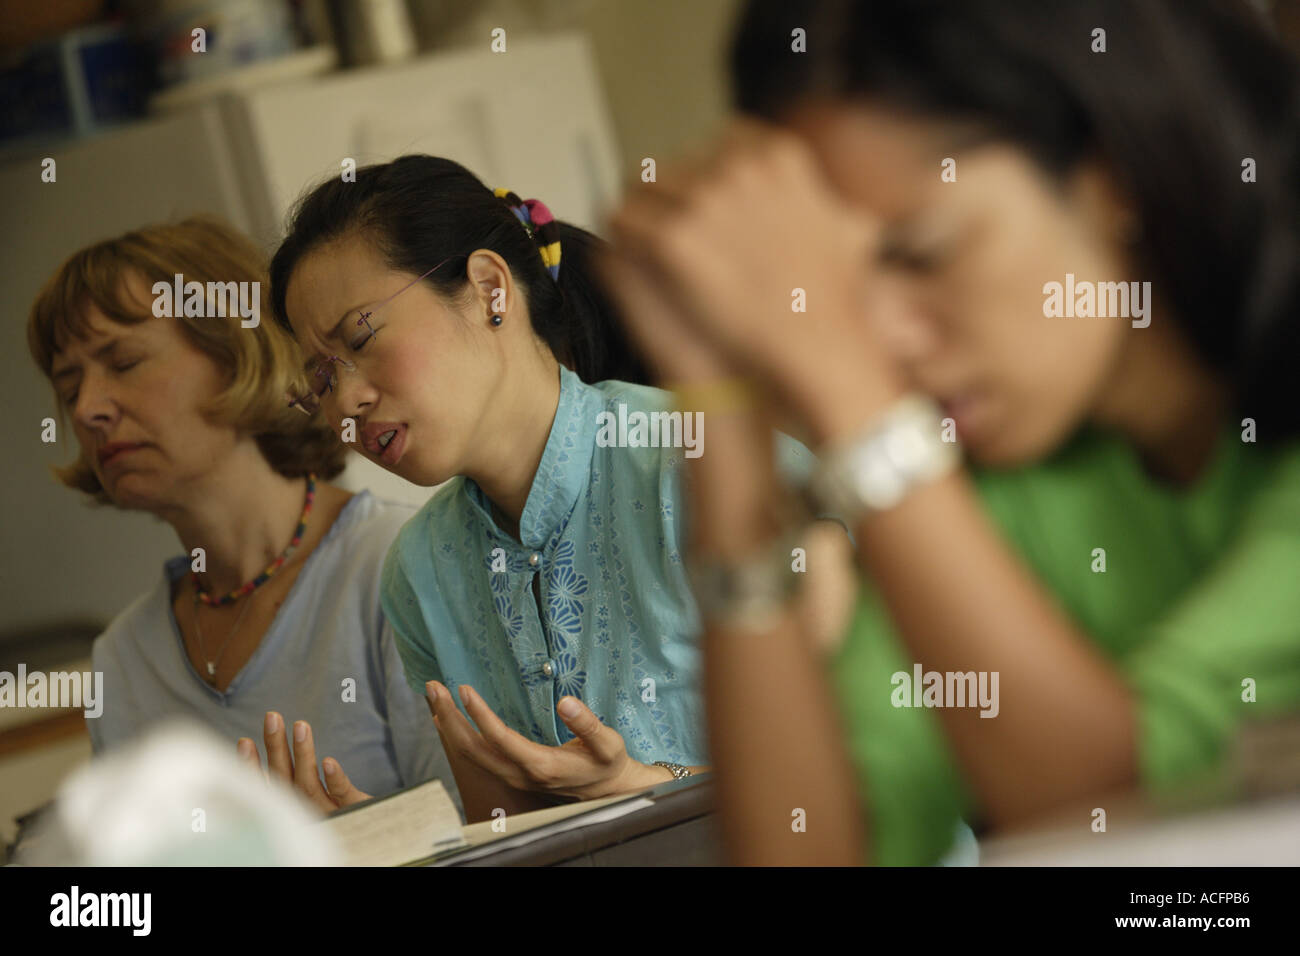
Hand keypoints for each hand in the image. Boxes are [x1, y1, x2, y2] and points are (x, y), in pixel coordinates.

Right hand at [236, 711, 371, 814]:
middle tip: (272, 717)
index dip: (252, 766)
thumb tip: (260, 750)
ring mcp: (328, 812)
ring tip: (301, 726)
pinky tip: (329, 762)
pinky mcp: (354, 809)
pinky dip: (335, 779)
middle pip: (285, 779)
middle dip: (276, 748)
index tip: (244, 741)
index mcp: (290, 807)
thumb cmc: (332, 814)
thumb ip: (286, 780)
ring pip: (310, 784)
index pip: (266, 786)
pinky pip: (343, 794)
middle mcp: (303, 811)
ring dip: (303, 754)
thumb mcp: (306, 798)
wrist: (366, 836)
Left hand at [425, 681, 670, 800]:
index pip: (499, 739)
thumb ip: (588, 724)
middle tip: (433, 687)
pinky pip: (476, 755)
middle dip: (450, 718)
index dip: (479, 715)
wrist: (606, 789)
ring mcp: (512, 776)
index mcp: (541, 765)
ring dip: (449, 725)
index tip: (464, 690)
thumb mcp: (608, 743)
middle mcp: (520, 774)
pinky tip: (449, 718)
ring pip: (470, 754)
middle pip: (473, 749)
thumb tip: (567, 703)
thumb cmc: (607, 762)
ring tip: (434, 697)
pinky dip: (458, 734)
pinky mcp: (510, 773)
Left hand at [603, 117, 906, 443]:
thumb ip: (831, 205)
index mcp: (777, 155)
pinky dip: (625, 236)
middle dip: (674, 193)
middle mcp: (738, 167)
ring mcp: (703, 201)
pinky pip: (626, 220)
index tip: (705, 199)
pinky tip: (636, 256)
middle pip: (679, 162)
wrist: (817, 343)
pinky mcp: (674, 239)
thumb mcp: (849, 232)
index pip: (722, 141)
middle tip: (672, 225)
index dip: (709, 173)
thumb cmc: (833, 300)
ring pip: (645, 184)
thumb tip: (835, 206)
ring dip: (645, 211)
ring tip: (647, 241)